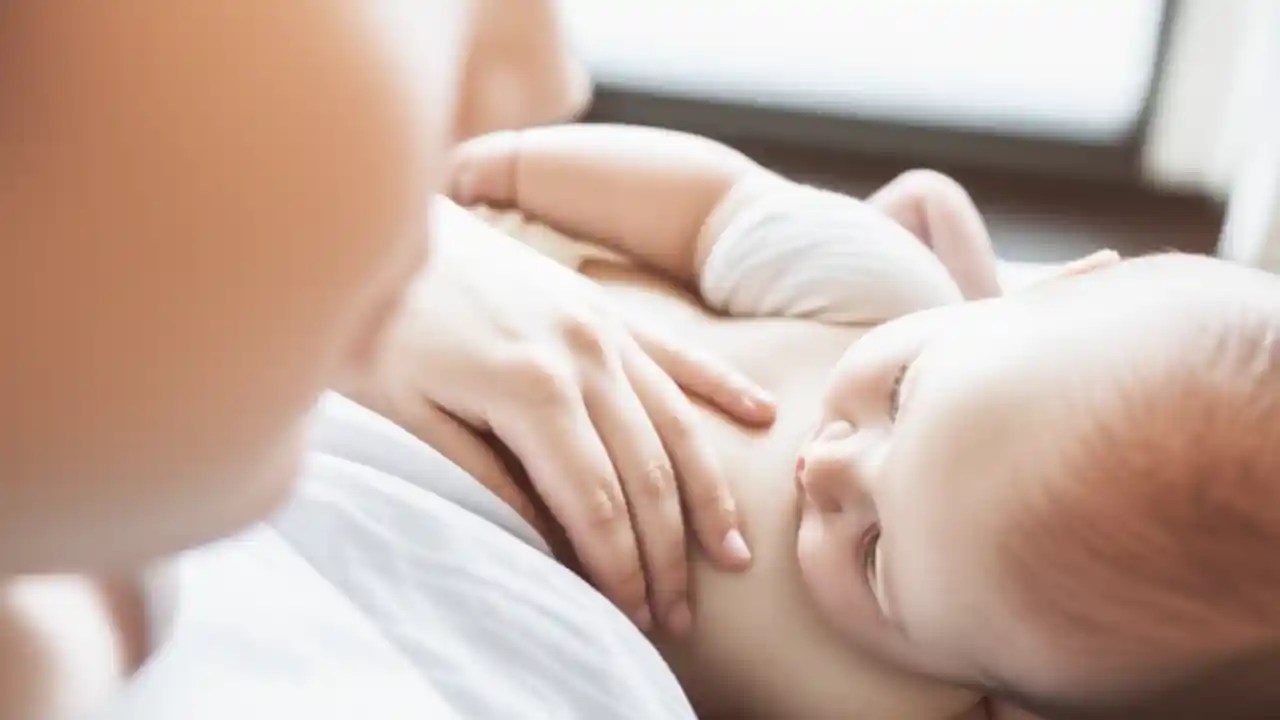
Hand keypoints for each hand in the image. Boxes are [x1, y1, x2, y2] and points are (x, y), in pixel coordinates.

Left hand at [348, 198, 774, 634]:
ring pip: (676, 421)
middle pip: (646, 471)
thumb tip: (548, 540)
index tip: (634, 615)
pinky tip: (758, 415)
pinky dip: (718, 387)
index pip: (595, 501)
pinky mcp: (603, 306)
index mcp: (532, 387)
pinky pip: (676, 353)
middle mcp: (585, 354)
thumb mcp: (406, 411)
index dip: (619, 566)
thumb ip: (483, 475)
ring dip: (705, 493)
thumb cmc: (375, 318)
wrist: (380, 216)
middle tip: (679, 614)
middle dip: (666, 551)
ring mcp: (602, 325)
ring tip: (732, 552)